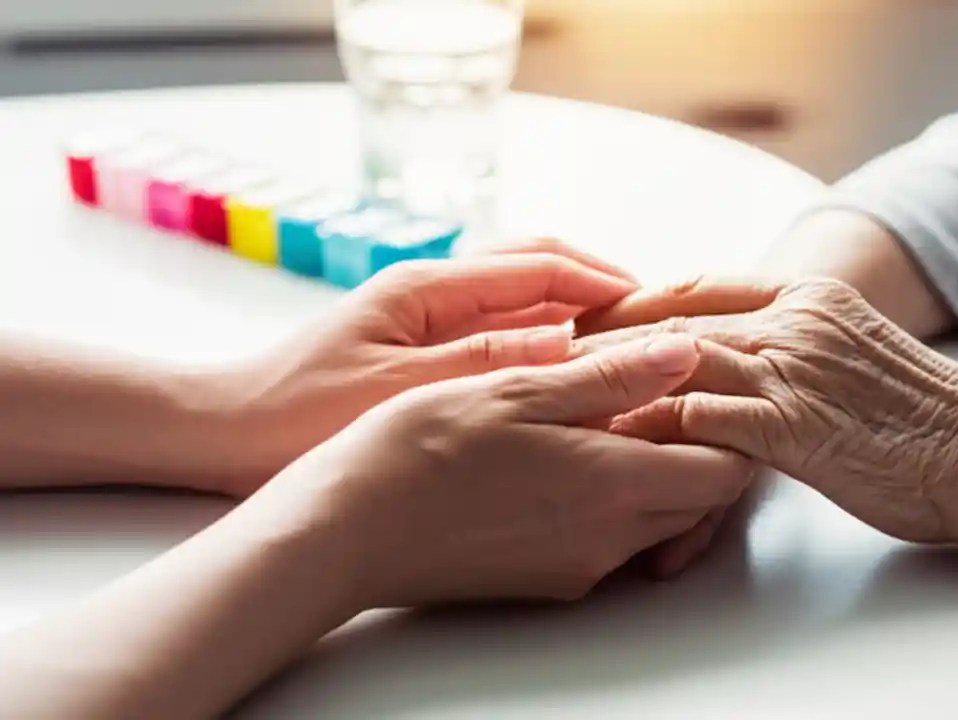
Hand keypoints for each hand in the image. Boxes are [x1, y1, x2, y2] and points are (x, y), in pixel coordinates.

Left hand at [214, 248, 635, 495]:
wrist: (228, 432)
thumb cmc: (301, 414)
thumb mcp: (402, 390)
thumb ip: (486, 363)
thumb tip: (571, 345)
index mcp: (429, 285)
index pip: (538, 264)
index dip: (602, 282)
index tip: (652, 308)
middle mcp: (434, 288)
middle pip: (538, 265)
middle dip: (599, 285)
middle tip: (652, 321)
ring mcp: (430, 314)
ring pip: (523, 296)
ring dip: (576, 311)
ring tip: (626, 344)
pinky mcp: (425, 344)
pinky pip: (502, 330)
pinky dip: (544, 340)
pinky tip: (570, 373)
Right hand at [253, 334, 751, 605]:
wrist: (346, 530)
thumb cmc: (421, 448)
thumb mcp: (520, 389)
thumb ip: (613, 376)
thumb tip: (687, 353)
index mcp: (614, 486)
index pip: (726, 473)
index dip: (730, 427)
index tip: (704, 386)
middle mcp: (609, 540)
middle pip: (699, 500)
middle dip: (698, 447)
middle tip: (660, 391)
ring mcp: (579, 567)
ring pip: (656, 519)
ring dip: (654, 471)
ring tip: (606, 415)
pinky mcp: (548, 580)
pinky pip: (611, 539)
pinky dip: (613, 498)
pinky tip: (564, 457)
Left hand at [580, 278, 957, 542]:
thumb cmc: (927, 423)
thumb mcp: (855, 360)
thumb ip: (797, 350)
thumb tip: (739, 362)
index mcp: (810, 297)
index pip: (698, 286)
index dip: (636, 302)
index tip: (588, 318)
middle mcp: (795, 320)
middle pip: (672, 318)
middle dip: (606, 338)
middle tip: (548, 356)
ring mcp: (793, 369)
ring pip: (676, 363)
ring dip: (615, 384)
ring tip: (559, 402)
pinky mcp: (794, 425)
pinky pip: (702, 420)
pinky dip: (654, 432)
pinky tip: (615, 448)